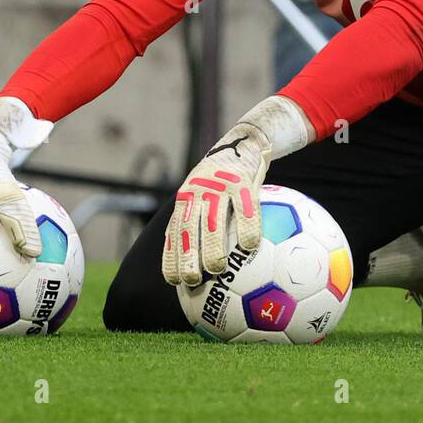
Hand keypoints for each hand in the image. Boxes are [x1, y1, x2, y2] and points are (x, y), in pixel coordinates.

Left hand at [163, 95, 310, 285]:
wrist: (245, 139)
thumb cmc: (227, 175)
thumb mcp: (208, 190)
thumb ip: (203, 217)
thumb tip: (203, 257)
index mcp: (186, 198)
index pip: (174, 232)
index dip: (172, 257)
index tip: (173, 282)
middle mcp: (198, 192)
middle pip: (189, 229)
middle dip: (187, 257)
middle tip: (190, 282)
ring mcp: (219, 185)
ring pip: (213, 220)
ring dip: (213, 247)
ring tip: (216, 270)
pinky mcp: (241, 179)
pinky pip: (245, 208)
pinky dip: (247, 228)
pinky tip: (250, 247)